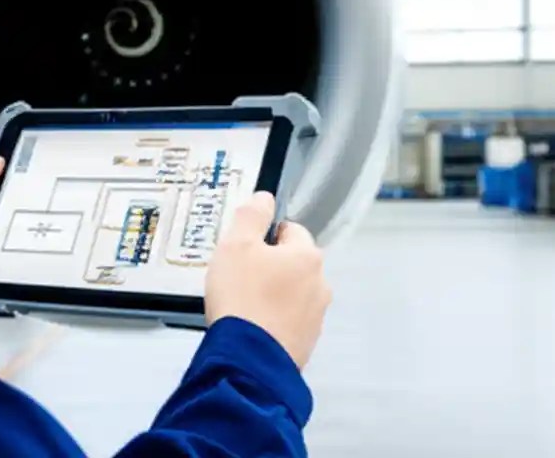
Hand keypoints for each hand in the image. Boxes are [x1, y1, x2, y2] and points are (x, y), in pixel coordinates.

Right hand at [205, 192, 331, 369]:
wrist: (247, 357)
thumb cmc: (242, 299)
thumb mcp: (236, 244)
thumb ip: (251, 215)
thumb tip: (264, 198)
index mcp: (306, 256)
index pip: (290, 230)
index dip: (264, 235)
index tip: (245, 247)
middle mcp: (319, 284)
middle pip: (292, 263)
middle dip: (268, 267)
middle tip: (238, 276)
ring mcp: (315, 316)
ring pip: (291, 294)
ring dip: (271, 295)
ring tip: (241, 304)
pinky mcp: (305, 342)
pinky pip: (287, 321)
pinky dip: (271, 320)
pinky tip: (250, 325)